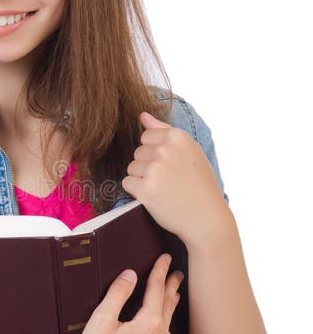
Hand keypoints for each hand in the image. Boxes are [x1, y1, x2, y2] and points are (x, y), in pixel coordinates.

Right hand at [63, 254, 183, 333]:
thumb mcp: (101, 320)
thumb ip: (117, 294)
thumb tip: (130, 275)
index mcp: (148, 323)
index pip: (156, 289)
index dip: (159, 271)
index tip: (165, 258)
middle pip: (168, 305)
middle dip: (171, 286)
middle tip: (177, 273)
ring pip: (168, 322)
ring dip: (171, 305)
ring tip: (174, 295)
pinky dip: (165, 325)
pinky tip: (162, 328)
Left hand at [121, 112, 228, 245]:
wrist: (206, 218)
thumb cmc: (199, 184)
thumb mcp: (190, 151)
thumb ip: (164, 130)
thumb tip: (142, 115)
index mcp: (177, 136)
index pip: (146, 137)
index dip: (156, 153)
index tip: (172, 166)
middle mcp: (165, 150)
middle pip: (137, 153)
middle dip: (148, 166)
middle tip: (169, 180)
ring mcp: (155, 169)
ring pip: (131, 168)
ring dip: (142, 179)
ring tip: (164, 189)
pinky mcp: (145, 189)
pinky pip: (127, 183)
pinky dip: (136, 191)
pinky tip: (155, 197)